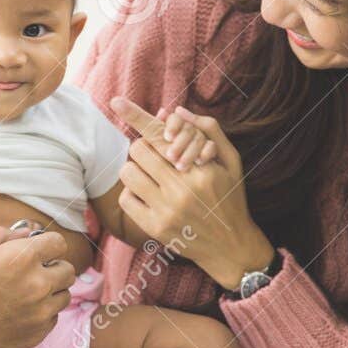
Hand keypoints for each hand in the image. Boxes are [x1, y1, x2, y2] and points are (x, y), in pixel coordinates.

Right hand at [0, 225, 75, 347]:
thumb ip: (0, 236)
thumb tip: (24, 233)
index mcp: (22, 257)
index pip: (58, 242)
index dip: (47, 243)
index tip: (38, 249)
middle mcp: (38, 284)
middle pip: (68, 270)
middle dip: (53, 267)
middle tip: (32, 272)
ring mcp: (40, 313)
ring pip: (64, 296)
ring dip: (51, 291)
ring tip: (26, 294)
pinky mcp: (37, 335)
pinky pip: (53, 318)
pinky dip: (42, 313)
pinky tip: (19, 313)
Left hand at [109, 97, 275, 289]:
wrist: (230, 246)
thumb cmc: (230, 198)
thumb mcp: (231, 161)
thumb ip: (210, 131)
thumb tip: (177, 111)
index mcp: (202, 169)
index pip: (162, 135)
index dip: (136, 116)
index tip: (116, 101)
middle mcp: (183, 188)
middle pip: (140, 149)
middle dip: (144, 147)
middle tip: (154, 156)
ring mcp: (167, 209)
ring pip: (129, 171)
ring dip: (136, 168)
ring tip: (150, 174)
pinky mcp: (155, 227)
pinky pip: (127, 198)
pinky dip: (132, 192)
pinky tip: (147, 194)